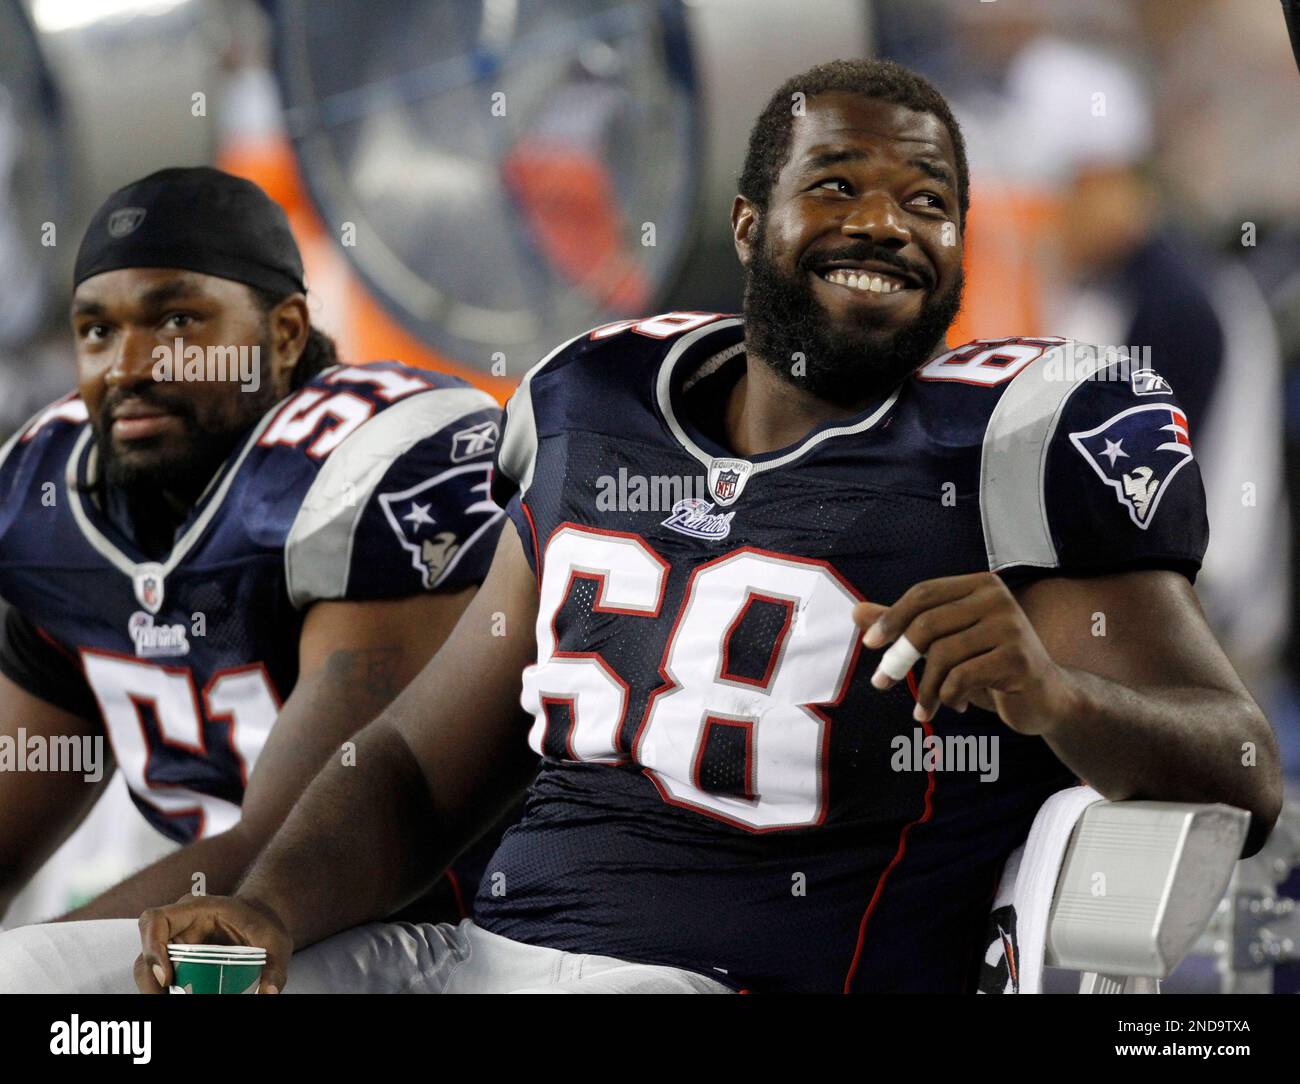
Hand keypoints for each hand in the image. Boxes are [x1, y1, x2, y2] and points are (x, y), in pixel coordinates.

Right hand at [135, 894, 291, 993]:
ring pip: (148, 967)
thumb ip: (274, 967)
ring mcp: (176, 943)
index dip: (152, 947)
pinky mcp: (178, 960)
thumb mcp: (276, 942)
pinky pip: (162, 977)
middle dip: (150, 980)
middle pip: (146, 950)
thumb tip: (268, 993)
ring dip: (154, 989)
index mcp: (197, 908)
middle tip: (165, 999)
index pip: (156, 919)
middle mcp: (179, 924)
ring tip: (171, 1002)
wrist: (263, 921)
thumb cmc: (264, 923)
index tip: (167, 977)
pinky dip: (166, 992)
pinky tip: (178, 998)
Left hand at [853, 572, 1075, 735]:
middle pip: (928, 623)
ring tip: (924, 706)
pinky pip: (962, 678)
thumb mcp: (945, 642)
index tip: (869, 644)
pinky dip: (948, 697)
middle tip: (881, 683)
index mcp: (980, 585)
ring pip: (943, 655)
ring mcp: (1011, 627)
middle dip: (898, 657)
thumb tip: (856, 612)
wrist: (1044, 698)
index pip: (924, 594)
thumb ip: (905, 626)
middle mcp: (998, 598)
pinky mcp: (1018, 659)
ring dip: (924, 688)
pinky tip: (955, 705)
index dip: (892, 618)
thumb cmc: (988, 665)